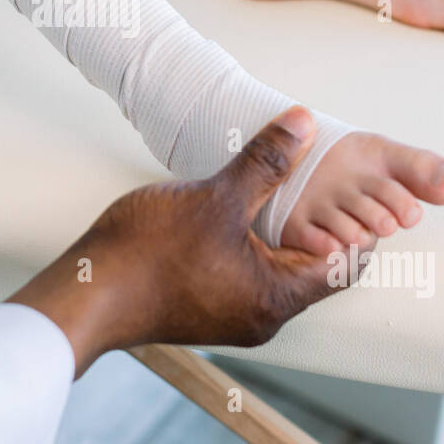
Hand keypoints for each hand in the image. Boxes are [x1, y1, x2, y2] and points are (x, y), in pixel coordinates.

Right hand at [9, 108, 368, 376]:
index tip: (354, 186)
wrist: (86, 293)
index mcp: (277, 298)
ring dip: (282, 233)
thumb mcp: (217, 196)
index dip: (356, 223)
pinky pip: (246, 276)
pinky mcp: (204, 308)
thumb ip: (267, 161)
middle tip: (322, 181)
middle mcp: (262, 317)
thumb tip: (303, 126)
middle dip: (320, 223)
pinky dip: (253, 246)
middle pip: (313, 268)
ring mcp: (231, 316)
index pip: (344, 264)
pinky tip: (237, 214)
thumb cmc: (149, 254)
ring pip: (276, 271)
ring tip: (280, 189)